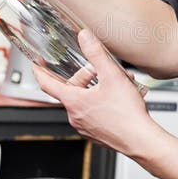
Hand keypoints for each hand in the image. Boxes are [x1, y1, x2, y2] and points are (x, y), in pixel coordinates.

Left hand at [33, 29, 155, 155]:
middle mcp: (75, 116)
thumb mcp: (112, 76)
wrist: (141, 140)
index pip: (47, 84)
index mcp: (74, 102)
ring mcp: (85, 127)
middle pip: (71, 90)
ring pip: (84, 100)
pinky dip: (102, 102)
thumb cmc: (127, 114)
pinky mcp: (96, 133)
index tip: (36, 65)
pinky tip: (119, 98)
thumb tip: (84, 38)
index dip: (40, 71)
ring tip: (117, 84)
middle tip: (100, 70)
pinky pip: (93, 113)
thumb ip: (96, 54)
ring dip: (97, 89)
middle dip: (85, 76)